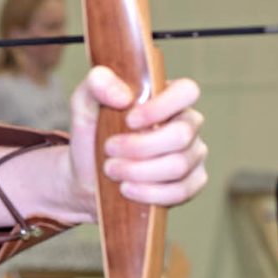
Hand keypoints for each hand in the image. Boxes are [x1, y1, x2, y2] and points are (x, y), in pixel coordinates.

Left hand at [68, 66, 206, 210]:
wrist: (86, 178)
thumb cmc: (91, 136)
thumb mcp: (84, 106)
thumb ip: (96, 85)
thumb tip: (122, 95)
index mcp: (167, 98)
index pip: (187, 91)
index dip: (161, 107)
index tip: (128, 120)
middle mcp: (187, 125)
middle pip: (181, 135)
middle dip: (138, 147)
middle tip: (108, 149)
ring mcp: (192, 155)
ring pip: (178, 165)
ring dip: (137, 170)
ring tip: (111, 169)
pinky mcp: (191, 184)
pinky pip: (180, 191)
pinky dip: (148, 192)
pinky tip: (127, 188)